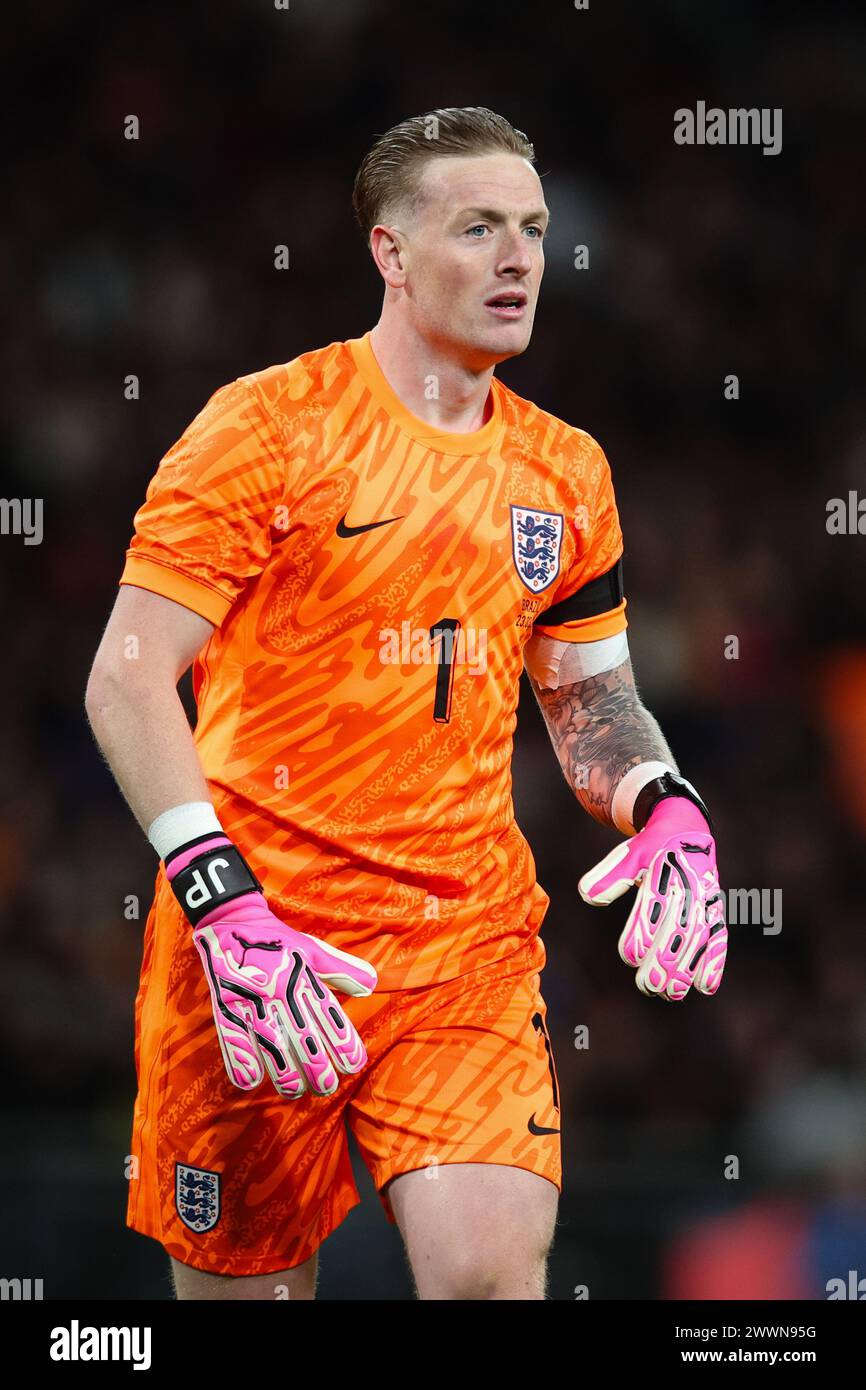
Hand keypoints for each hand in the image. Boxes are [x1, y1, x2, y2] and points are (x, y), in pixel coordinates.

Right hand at [193, 893, 377, 1096]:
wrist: (232, 919)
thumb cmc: (277, 941)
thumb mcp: (311, 949)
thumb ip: (341, 970)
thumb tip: (372, 985)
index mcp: (304, 976)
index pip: (329, 1015)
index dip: (344, 1043)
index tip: (354, 1065)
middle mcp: (281, 989)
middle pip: (303, 1036)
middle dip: (317, 1068)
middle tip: (326, 1087)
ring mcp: (252, 998)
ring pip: (271, 1043)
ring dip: (283, 1073)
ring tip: (294, 1091)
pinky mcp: (225, 1003)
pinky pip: (233, 1037)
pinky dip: (242, 1061)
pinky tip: (252, 1081)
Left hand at [578, 798, 726, 1000]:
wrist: (687, 827)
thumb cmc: (652, 847)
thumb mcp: (629, 854)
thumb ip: (610, 876)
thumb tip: (587, 895)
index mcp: (666, 873)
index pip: (654, 910)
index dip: (643, 934)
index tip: (630, 956)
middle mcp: (690, 889)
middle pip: (679, 930)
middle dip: (665, 961)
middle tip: (648, 987)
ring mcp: (706, 901)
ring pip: (700, 940)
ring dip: (687, 969)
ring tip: (671, 994)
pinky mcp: (716, 911)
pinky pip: (719, 938)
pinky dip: (715, 962)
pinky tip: (705, 987)